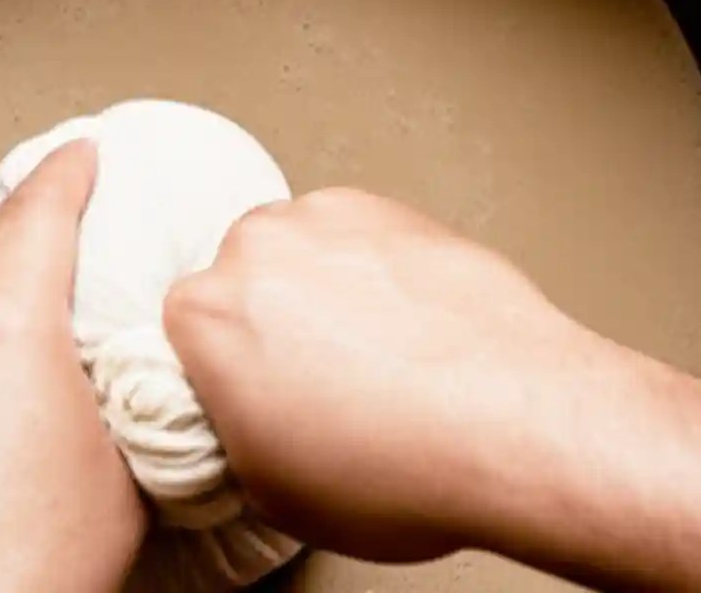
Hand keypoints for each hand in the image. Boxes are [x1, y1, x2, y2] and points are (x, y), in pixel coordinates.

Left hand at [0, 141, 144, 592]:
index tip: (81, 152)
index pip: (39, 211)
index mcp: (5, 329)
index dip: (68, 170)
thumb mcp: (119, 468)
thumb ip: (113, 396)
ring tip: (2, 304)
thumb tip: (118, 378)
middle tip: (50, 213)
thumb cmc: (31, 568)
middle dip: (14, 214)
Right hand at [165, 188, 700, 590]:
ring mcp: (332, 220)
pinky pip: (362, 239)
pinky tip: (408, 327)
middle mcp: (261, 248)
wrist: (517, 421)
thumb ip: (229, 433)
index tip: (251, 392)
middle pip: (242, 279)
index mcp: (208, 314)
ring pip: (303, 252)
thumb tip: (242, 420)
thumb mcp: (271, 490)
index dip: (221, 369)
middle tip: (316, 381)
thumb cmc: (405, 463)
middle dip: (271, 322)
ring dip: (323, 290)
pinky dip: (377, 272)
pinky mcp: (395, 209)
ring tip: (373, 357)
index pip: (183, 329)